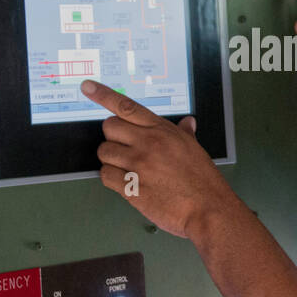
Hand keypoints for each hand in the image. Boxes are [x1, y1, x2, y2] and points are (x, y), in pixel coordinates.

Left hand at [83, 79, 237, 239]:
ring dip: (111, 160)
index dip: (103, 95)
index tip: (88, 87)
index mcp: (162, 130)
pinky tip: (126, 182)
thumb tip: (187, 123)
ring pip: (104, 152)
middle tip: (124, 148)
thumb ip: (184, 133)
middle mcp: (148, 143)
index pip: (126, 106)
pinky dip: (111, 179)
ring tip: (128, 168)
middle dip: (112, 137)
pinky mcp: (131, 187)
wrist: (208, 209)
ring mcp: (139, 165)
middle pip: (109, 127)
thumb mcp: (194, 149)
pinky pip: (105, 175)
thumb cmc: (203, 181)